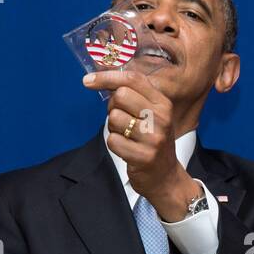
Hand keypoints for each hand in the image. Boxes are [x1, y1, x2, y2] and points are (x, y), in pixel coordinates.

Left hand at [83, 68, 199, 218]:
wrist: (166, 177)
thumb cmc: (152, 141)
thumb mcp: (152, 115)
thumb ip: (133, 96)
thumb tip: (100, 79)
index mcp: (162, 103)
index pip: (133, 79)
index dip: (107, 77)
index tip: (88, 80)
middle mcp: (161, 118)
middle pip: (121, 96)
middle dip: (113, 107)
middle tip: (121, 119)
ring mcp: (153, 138)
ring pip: (114, 118)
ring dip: (113, 127)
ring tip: (126, 136)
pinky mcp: (144, 156)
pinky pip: (113, 140)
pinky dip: (114, 144)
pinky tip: (126, 149)